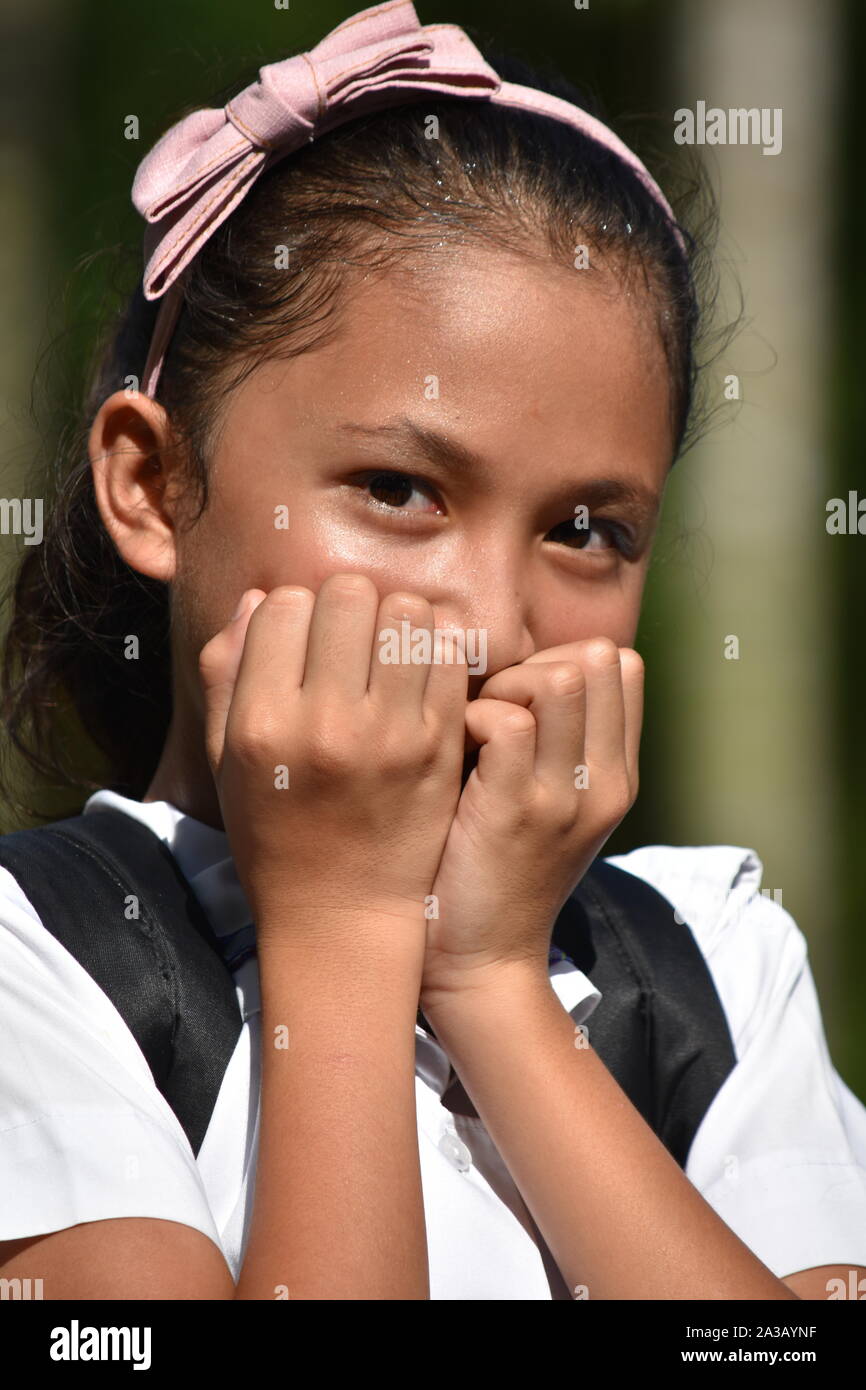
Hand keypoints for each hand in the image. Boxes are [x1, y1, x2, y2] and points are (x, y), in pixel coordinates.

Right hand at [197, 574, 468, 947]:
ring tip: (387, 654)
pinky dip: (434, 655)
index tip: (302, 641)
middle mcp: (322, 723)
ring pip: (406, 612)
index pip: (282, 605)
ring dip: (396, 622)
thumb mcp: (224, 762)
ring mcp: (387, 735)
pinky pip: (445, 658)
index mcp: (260, 723)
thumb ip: (227, 675)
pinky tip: (418, 680)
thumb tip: (258, 598)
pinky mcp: (438, 749)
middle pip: (347, 593)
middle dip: (347, 606)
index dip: (293, 612)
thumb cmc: (274, 834)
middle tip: (351, 640)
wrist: (340, 915)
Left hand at [420, 638, 642, 1009]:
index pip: (624, 666)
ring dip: (504, 687)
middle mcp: (607, 783)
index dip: (563, 659)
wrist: (480, 962)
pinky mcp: (516, 812)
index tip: (519, 699)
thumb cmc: (495, 870)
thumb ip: (559, 744)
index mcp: (618, 776)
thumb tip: (530, 670)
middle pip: (598, 659)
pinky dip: (472, 719)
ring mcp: (566, 797)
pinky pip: (509, 722)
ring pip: (560, 679)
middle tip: (491, 710)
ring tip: (473, 730)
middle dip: (534, 664)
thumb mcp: (552, 806)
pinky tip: (454, 752)